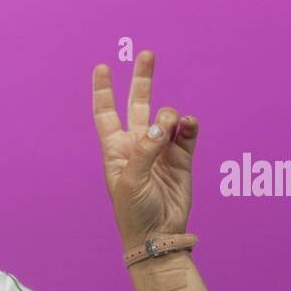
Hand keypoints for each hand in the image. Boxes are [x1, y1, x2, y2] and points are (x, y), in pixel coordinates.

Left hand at [91, 50, 198, 249]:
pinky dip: (189, 125)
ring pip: (166, 117)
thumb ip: (145, 150)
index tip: (101, 67)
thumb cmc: (134, 212)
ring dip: (169, 115)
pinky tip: (188, 125)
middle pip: (138, 105)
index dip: (103, 91)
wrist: (158, 235)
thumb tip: (162, 125)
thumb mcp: (130, 181)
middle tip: (147, 55)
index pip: (106, 114)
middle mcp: (138, 146)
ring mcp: (161, 151)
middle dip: (142, 80)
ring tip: (170, 125)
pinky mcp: (182, 159)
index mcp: (116, 150)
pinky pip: (187, 133)